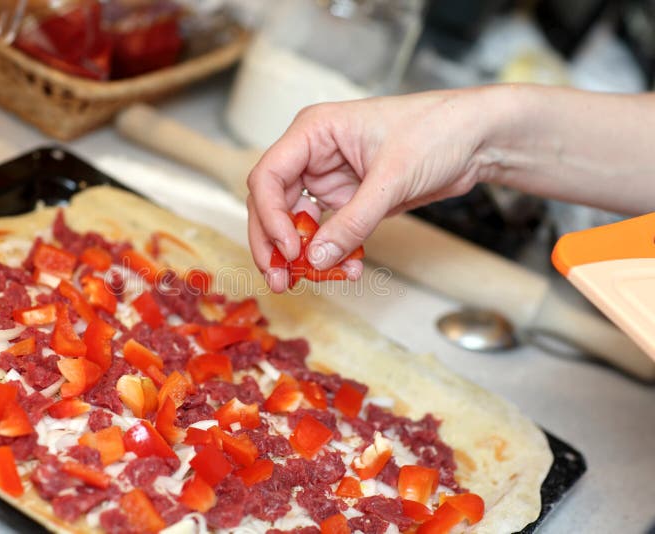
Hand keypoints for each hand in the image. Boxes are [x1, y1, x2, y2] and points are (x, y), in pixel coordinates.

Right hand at [247, 89, 492, 291]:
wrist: (478, 138)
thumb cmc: (437, 131)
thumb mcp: (392, 178)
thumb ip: (352, 222)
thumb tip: (315, 260)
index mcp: (314, 132)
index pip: (268, 176)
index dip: (270, 217)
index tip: (289, 251)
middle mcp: (314, 155)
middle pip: (273, 204)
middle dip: (274, 245)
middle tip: (280, 280)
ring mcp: (330, 178)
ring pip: (298, 223)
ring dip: (303, 255)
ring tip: (311, 282)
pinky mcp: (350, 199)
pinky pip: (329, 232)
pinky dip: (334, 253)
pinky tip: (349, 269)